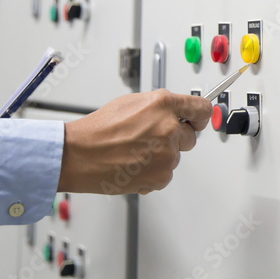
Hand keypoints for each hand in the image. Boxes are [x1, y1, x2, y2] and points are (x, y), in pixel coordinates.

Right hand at [57, 89, 212, 194]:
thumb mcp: (132, 102)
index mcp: (164, 104)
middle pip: (190, 136)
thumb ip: (161, 107)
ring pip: (175, 157)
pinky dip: (154, 172)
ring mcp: (166, 154)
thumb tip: (177, 112)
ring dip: (161, 156)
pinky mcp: (161, 176)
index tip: (199, 120)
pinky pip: (166, 174)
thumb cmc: (98, 130)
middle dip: (175, 138)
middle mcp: (169, 128)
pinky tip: (135, 165)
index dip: (200, 116)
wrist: (78, 155)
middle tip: (150, 140)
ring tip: (135, 152)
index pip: (201, 108)